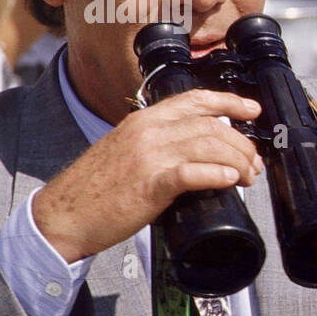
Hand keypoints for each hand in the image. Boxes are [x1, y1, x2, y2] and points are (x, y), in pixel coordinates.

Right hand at [32, 89, 263, 262]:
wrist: (63, 215)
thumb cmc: (97, 188)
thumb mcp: (128, 150)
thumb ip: (158, 143)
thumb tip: (199, 152)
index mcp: (143, 120)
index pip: (195, 100)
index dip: (230, 102)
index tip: (253, 110)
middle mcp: (147, 131)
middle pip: (212, 126)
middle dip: (242, 144)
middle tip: (253, 164)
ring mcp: (148, 156)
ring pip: (209, 146)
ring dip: (237, 162)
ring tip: (247, 177)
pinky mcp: (149, 184)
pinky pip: (192, 172)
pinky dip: (217, 175)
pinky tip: (228, 181)